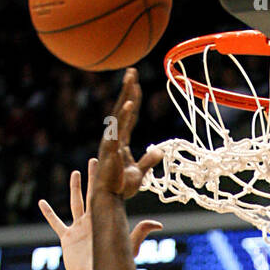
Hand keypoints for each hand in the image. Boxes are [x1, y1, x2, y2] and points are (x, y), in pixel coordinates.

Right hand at [40, 158, 162, 269]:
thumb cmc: (111, 267)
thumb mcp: (126, 247)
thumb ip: (140, 233)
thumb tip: (158, 224)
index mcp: (106, 220)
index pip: (106, 195)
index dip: (107, 180)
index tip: (109, 164)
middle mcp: (93, 222)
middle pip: (92, 193)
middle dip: (92, 177)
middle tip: (94, 160)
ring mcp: (80, 229)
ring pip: (75, 203)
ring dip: (74, 188)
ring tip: (74, 173)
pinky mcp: (67, 239)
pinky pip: (56, 223)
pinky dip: (49, 213)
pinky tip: (41, 203)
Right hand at [95, 68, 162, 200]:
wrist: (110, 198)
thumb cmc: (120, 187)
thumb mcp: (139, 173)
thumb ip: (149, 160)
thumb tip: (160, 151)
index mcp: (120, 140)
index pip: (128, 116)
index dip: (132, 100)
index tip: (136, 84)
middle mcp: (114, 136)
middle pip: (122, 108)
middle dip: (127, 89)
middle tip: (132, 71)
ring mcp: (112, 141)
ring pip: (120, 114)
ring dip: (126, 96)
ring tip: (131, 80)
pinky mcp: (111, 148)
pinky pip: (119, 129)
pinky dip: (124, 117)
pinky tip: (129, 104)